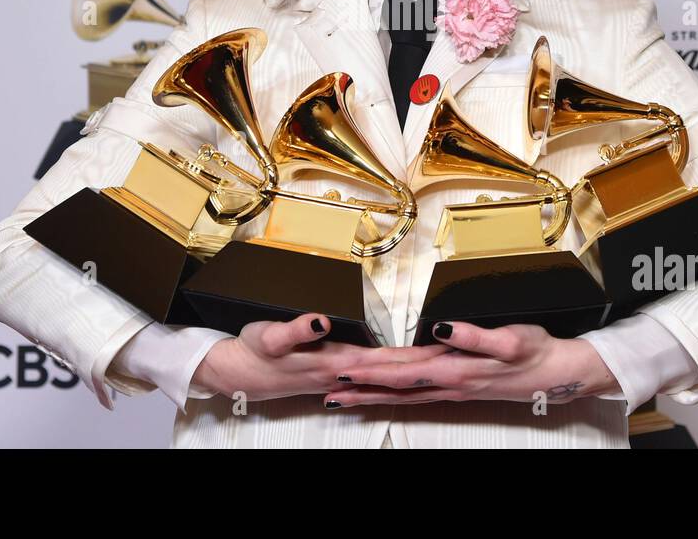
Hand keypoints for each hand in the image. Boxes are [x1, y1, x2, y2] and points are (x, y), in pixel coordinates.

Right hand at [192, 313, 453, 401]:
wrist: (237, 374)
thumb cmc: (255, 350)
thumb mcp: (270, 336)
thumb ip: (296, 329)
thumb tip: (321, 319)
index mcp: (335, 359)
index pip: (385, 359)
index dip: (415, 354)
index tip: (443, 350)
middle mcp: (343, 370)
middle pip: (395, 370)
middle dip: (428, 364)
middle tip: (460, 358)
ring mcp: (341, 376)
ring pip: (388, 375)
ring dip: (416, 371)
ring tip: (445, 365)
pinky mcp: (336, 375)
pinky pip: (374, 377)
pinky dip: (395, 376)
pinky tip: (408, 376)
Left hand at [323, 322, 619, 407]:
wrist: (557, 373)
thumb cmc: (534, 351)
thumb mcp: (508, 339)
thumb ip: (474, 336)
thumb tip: (441, 328)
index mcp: (454, 367)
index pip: (403, 369)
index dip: (372, 370)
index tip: (343, 369)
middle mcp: (448, 382)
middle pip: (395, 385)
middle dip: (360, 387)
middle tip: (328, 388)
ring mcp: (452, 389)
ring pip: (403, 394)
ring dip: (372, 396)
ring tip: (342, 399)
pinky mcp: (458, 389)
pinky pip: (418, 396)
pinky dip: (394, 397)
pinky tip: (382, 397)